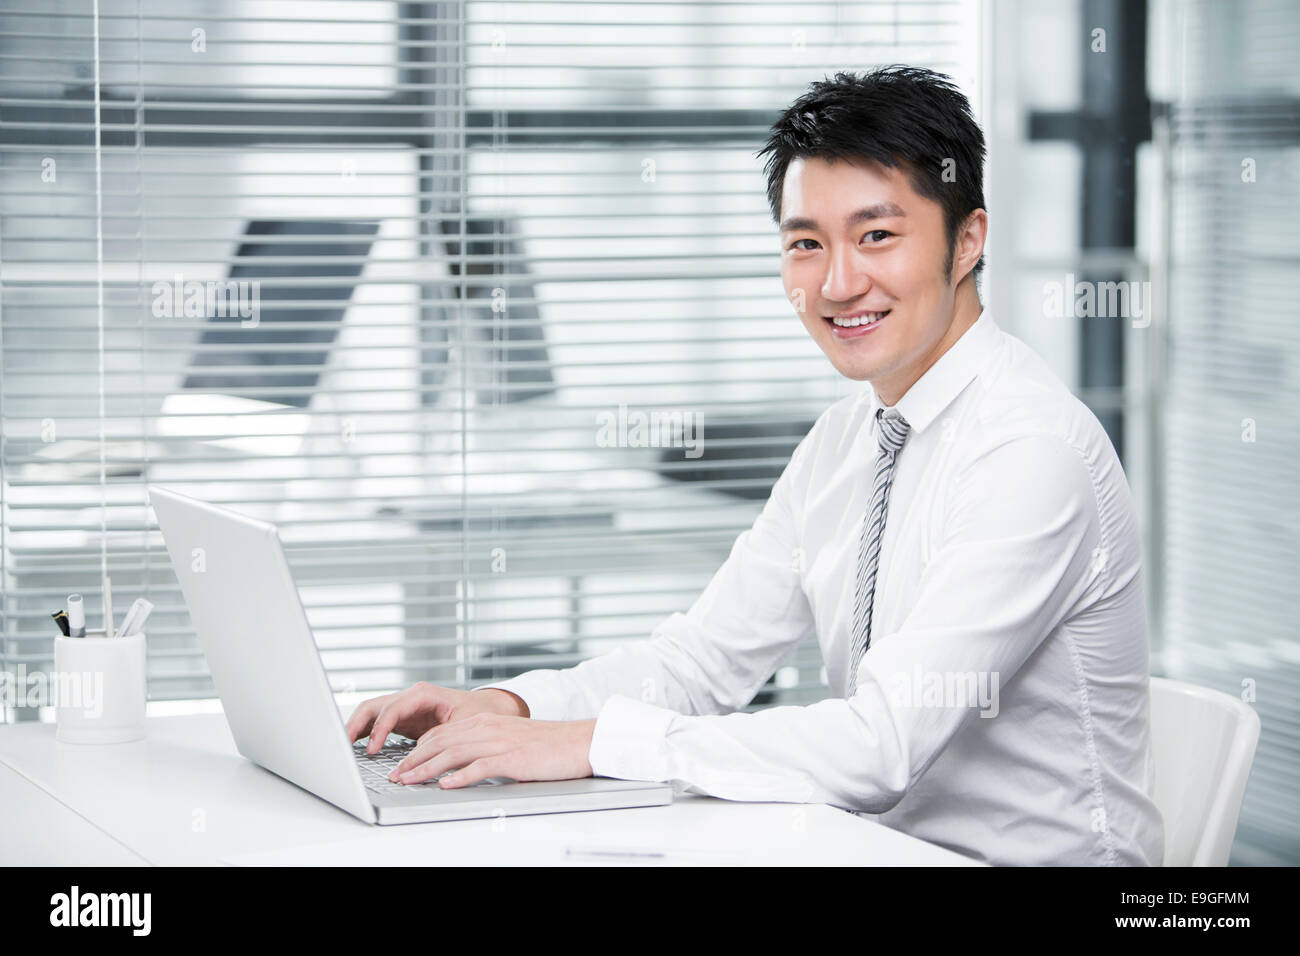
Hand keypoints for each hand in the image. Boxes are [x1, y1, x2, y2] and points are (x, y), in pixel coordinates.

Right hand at [345, 682, 528, 753]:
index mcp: (423, 694)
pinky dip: (364, 732)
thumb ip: (443, 737)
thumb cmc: (480, 713)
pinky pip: (377, 722)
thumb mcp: (465, 725)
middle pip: (373, 706)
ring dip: (355, 728)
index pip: (392, 709)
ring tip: (342, 747)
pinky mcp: (403, 719)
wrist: (490, 709)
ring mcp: (404, 707)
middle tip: (342, 746)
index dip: (380, 729)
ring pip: (371, 713)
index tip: (372, 749)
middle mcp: (410, 697)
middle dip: (356, 724)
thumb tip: (423, 756)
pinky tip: (354, 746)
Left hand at [388, 713, 597, 788]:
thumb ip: (483, 747)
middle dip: (412, 760)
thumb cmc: (546, 745)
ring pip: (453, 754)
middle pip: (440, 742)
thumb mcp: (508, 739)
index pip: (440, 733)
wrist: (578, 741)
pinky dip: (459, 777)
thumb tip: (457, 765)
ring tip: (408, 781)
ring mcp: (499, 742)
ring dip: (426, 769)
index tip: (400, 765)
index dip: (416, 750)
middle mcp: (488, 728)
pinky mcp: (512, 758)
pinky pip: (480, 767)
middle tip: (394, 776)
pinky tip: (445, 785)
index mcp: (484, 722)